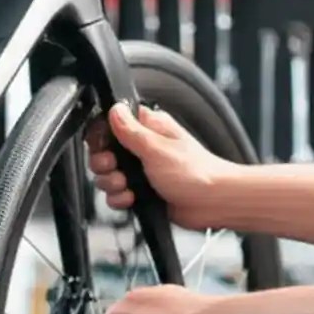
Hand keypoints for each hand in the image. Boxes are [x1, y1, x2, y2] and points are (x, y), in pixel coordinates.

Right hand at [85, 103, 239, 229]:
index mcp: (148, 128)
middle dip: (103, 164)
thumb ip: (130, 130)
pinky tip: (132, 199)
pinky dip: (120, 198)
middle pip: (103, 152)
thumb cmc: (196, 172)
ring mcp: (141, 170)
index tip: (103, 147)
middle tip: (115, 168)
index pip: (111, 124)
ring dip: (111, 183)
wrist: (213, 203)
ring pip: (108, 175)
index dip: (100, 137)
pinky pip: (117, 194)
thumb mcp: (156, 148)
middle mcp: (142, 147)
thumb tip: (113, 110)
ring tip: (126, 186)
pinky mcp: (141, 191)